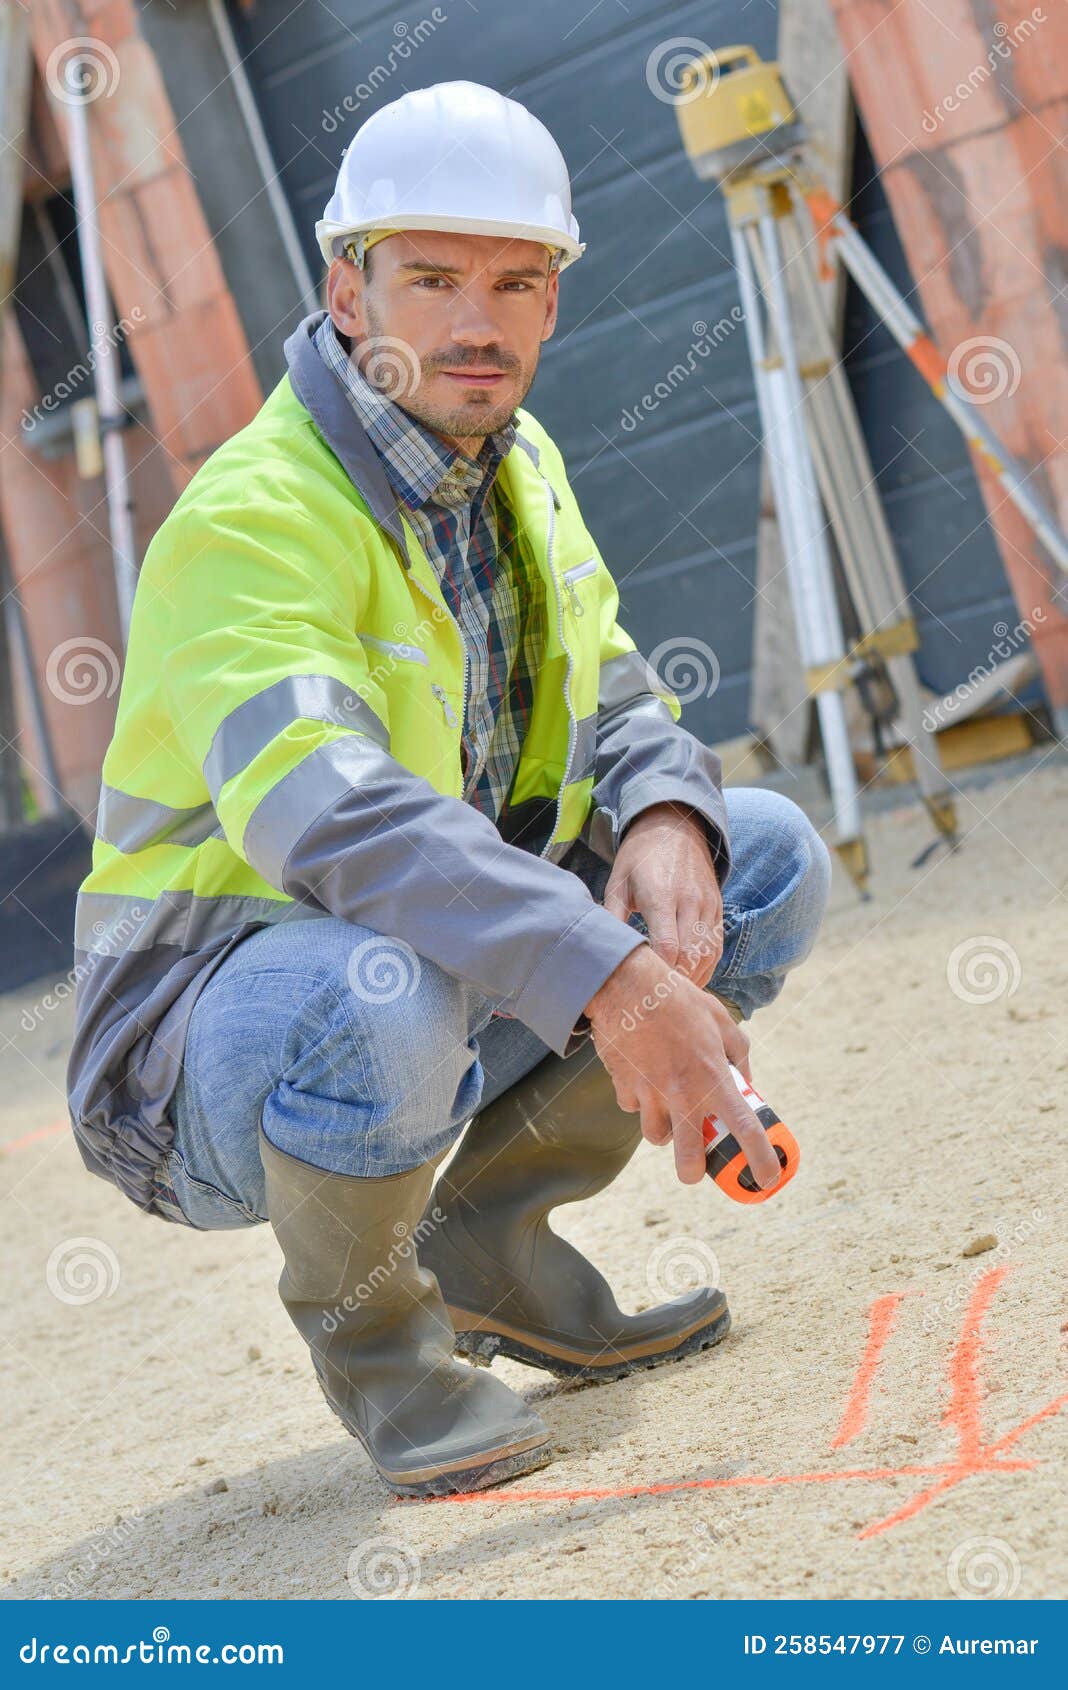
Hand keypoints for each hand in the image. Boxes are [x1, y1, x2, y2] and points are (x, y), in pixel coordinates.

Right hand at [584, 945, 778, 1188]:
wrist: (626, 985)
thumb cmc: (678, 999)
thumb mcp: (720, 1019)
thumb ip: (738, 1053)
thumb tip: (744, 1079)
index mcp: (713, 1078)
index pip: (744, 1131)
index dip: (760, 1160)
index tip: (766, 1179)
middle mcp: (683, 1094)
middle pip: (689, 1159)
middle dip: (694, 1172)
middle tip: (696, 1167)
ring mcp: (650, 1095)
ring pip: (657, 1137)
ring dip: (666, 1132)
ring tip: (670, 1113)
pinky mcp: (623, 1087)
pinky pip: (633, 1108)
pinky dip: (639, 1101)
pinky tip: (644, 1080)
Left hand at [603, 801, 722, 986]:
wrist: (674, 826)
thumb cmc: (639, 857)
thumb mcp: (617, 882)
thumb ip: (612, 918)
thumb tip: (602, 952)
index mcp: (661, 895)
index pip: (667, 946)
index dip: (659, 972)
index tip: (643, 987)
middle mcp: (689, 902)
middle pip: (690, 956)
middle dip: (674, 982)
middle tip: (655, 1000)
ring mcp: (708, 905)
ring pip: (708, 955)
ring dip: (692, 978)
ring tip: (671, 993)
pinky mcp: (718, 908)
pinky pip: (717, 946)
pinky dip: (706, 967)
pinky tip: (689, 977)